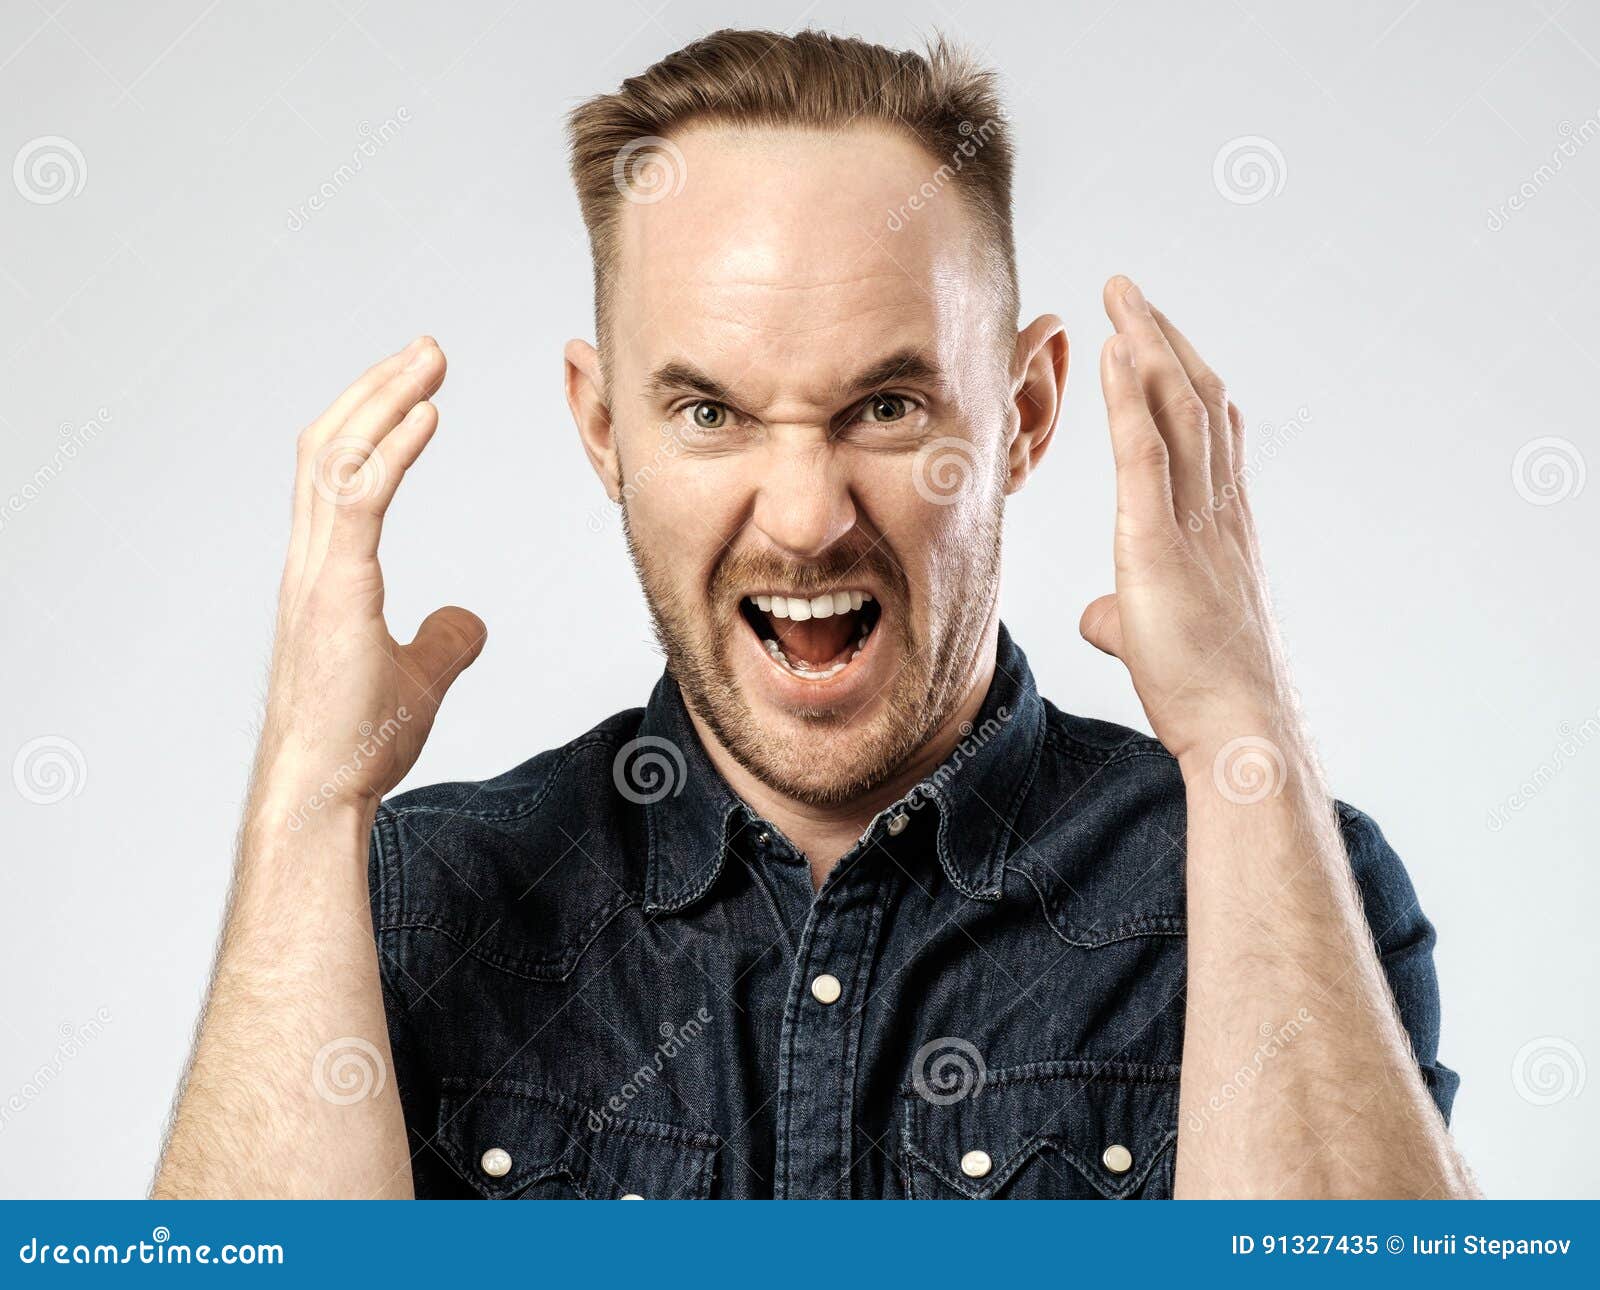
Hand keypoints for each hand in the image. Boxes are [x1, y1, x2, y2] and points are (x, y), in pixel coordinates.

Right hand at [253, 337, 485, 826]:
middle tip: (425, 349)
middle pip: (330, 446)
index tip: (416, 386)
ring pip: (337, 458)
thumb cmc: (358, 743)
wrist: (322, 792)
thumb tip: (469, 621)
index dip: (372, 422)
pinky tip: (427, 416)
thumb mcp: (419, 678)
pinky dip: (392, 451)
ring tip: (427, 358)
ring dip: (384, 400)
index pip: (338, 473)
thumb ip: (443, 641)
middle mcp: (310, 562)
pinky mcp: (333, 593)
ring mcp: (316, 575)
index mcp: (324, 573)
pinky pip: (359, 500)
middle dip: (377, 390)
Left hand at [1078, 277, 1295, 767]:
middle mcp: (1218, 512)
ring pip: (1180, 409)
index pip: (1210, 437)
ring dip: (1148, 343)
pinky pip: (1147, 449)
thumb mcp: (1156, 640)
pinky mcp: (1158, 542)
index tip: (1163, 341)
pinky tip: (1115, 349)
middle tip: (1135, 294)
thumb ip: (1126, 617)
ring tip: (1121, 293)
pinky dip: (1131, 394)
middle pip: (1197, 403)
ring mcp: (1194, 522)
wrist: (1237, 730)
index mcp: (1220, 531)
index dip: (1187, 381)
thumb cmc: (1206, 696)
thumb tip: (1101, 617)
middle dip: (1164, 341)